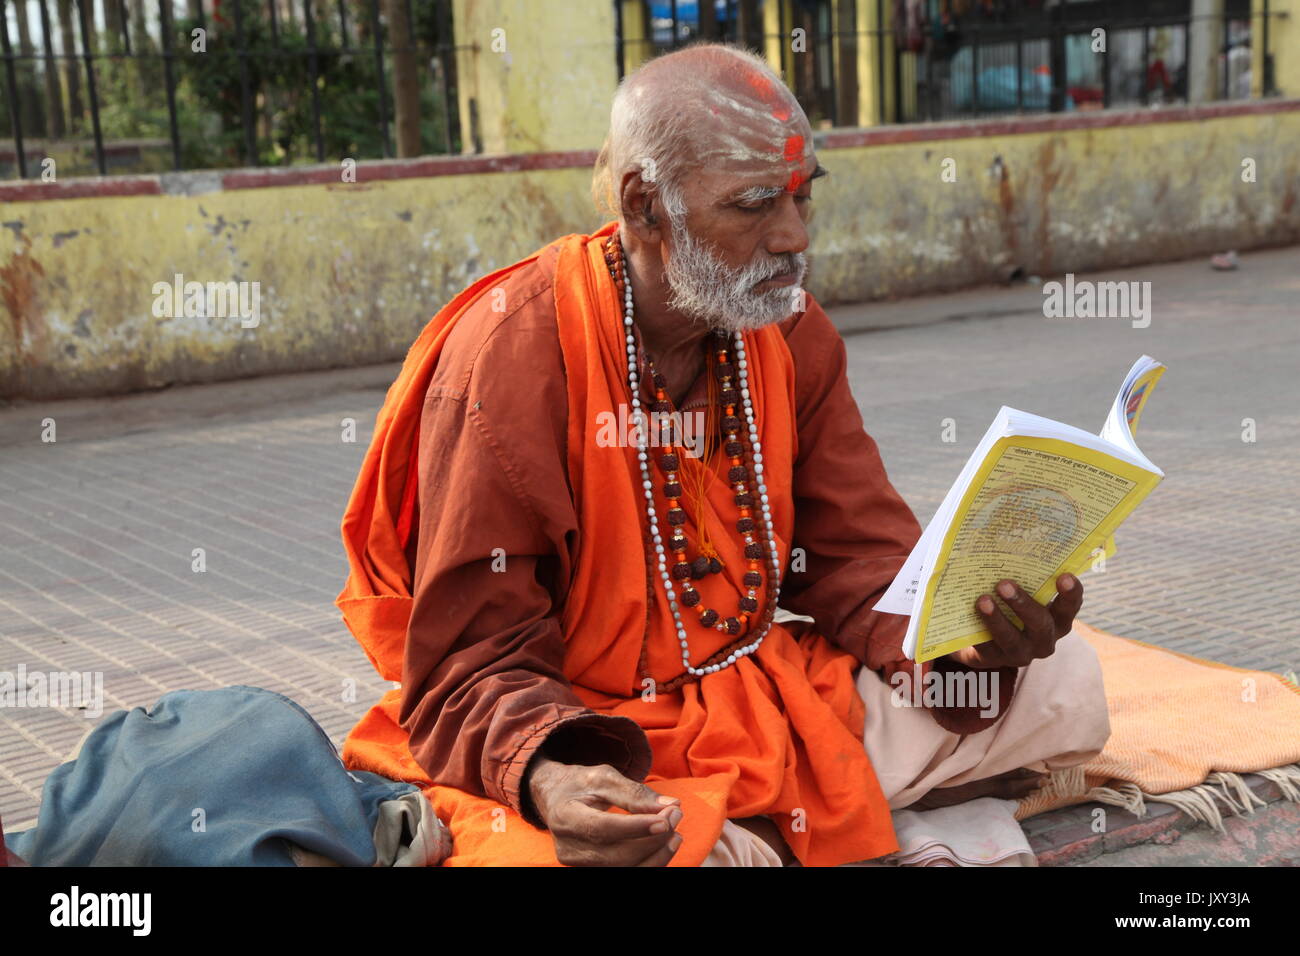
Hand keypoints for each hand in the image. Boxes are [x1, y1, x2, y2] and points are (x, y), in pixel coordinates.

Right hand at [526, 756, 682, 865]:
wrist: (555, 799)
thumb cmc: (579, 784)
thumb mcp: (603, 777)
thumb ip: (635, 792)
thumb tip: (671, 805)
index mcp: (566, 816)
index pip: (603, 829)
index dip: (637, 827)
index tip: (666, 818)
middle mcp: (568, 847)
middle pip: (617, 856)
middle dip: (653, 841)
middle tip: (676, 816)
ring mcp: (578, 864)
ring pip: (624, 870)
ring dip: (656, 855)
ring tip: (675, 834)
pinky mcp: (590, 870)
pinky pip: (624, 872)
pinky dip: (648, 862)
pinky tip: (662, 846)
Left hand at [951, 573, 1082, 669]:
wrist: (981, 637)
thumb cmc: (1007, 604)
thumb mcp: (1019, 591)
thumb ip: (1021, 575)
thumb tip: (1002, 539)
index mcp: (1056, 618)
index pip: (1070, 606)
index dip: (1070, 593)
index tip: (1064, 576)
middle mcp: (1044, 639)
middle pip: (1041, 624)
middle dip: (1023, 604)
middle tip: (1004, 584)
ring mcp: (1021, 653)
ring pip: (1012, 639)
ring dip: (997, 619)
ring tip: (982, 600)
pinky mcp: (996, 660)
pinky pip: (987, 648)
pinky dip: (978, 631)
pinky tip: (968, 617)